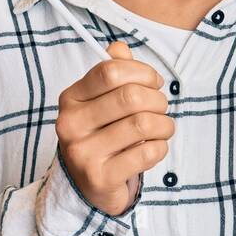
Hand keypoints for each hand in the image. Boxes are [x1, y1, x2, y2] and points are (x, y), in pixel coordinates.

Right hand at [55, 41, 173, 215]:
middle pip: (130, 97)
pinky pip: (146, 153)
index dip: (142, 72)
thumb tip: (120, 49)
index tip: (154, 82)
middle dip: (158, 100)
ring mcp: (83, 153)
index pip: (110, 71)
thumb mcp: (102, 101)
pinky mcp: (100, 178)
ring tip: (163, 129)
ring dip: (164, 125)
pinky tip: (154, 148)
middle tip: (161, 109)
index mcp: (71, 98)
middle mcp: (71, 124)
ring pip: (142, 124)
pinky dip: (160, 148)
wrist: (89, 186)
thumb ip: (113, 72)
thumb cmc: (102, 135)